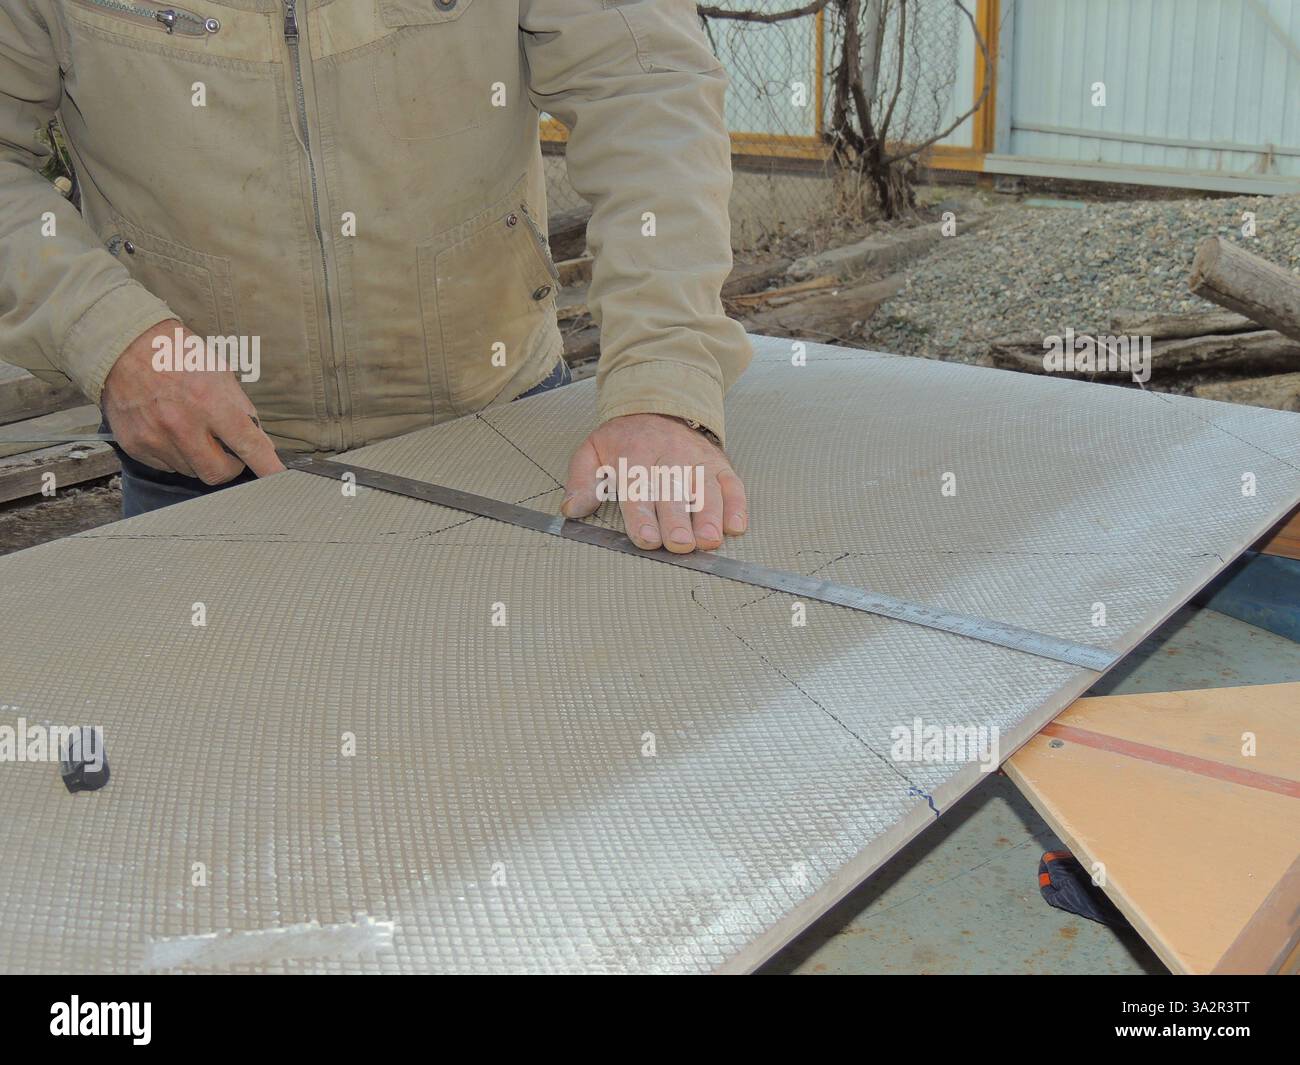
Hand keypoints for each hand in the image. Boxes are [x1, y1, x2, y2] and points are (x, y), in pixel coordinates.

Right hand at [100, 320, 283, 481]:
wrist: (124, 344)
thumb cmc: (177, 355)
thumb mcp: (220, 373)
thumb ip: (241, 410)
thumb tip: (260, 442)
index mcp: (210, 402)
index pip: (249, 445)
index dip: (267, 466)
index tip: (278, 478)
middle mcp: (182, 424)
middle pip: (217, 473)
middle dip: (228, 466)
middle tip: (226, 449)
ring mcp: (156, 437)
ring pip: (191, 470)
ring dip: (199, 458)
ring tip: (190, 427)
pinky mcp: (135, 445)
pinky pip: (166, 465)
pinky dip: (174, 454)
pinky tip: (169, 430)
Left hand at [561, 413, 747, 552]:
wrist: (660, 406)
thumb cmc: (624, 440)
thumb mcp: (593, 451)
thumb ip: (582, 481)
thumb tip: (572, 509)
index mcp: (635, 453)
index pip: (639, 487)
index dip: (643, 515)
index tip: (647, 539)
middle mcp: (670, 456)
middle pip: (675, 492)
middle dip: (678, 519)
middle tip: (680, 544)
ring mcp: (698, 460)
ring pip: (706, 489)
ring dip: (710, 516)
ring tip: (708, 541)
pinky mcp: (720, 464)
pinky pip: (732, 484)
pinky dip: (737, 505)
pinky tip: (735, 527)